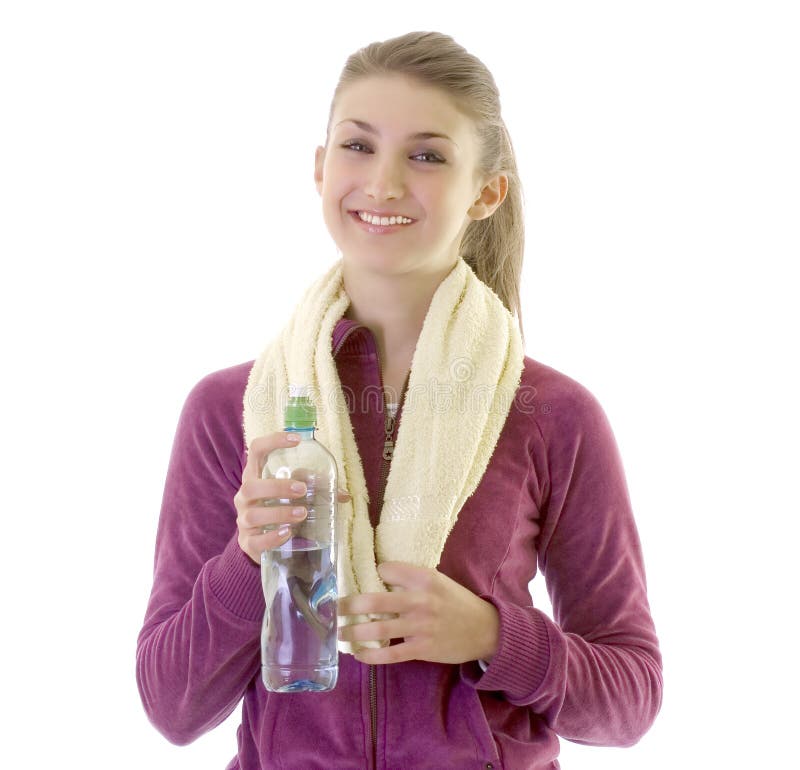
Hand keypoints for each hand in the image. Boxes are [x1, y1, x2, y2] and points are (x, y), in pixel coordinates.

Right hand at [234, 432, 350, 563]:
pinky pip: (255, 541)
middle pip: (251, 486)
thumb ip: (316, 489)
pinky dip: (272, 537)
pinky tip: (287, 533)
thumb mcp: (295, 494)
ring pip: (253, 515)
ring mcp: (244, 520)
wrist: (264, 543)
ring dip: (280, 513)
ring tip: (302, 514)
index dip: (272, 441)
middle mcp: (245, 496)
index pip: (256, 450)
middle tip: (302, 490)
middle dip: (277, 487)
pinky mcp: (247, 543)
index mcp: (256, 476)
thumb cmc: (281, 509)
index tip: (297, 440)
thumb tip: (343, 495)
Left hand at [337, 561, 499, 664]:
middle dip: (349, 605)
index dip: (373, 575)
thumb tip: (377, 576)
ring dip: (353, 632)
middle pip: (374, 601)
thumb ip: (410, 578)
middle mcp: (420, 601)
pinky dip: (371, 656)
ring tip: (339, 633)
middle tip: (333, 608)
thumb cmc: (456, 601)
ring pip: (378, 630)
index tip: (361, 580)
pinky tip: (358, 655)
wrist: (485, 629)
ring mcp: (420, 626)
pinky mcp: (422, 649)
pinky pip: (391, 654)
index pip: (386, 570)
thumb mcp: (437, 580)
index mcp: (424, 578)